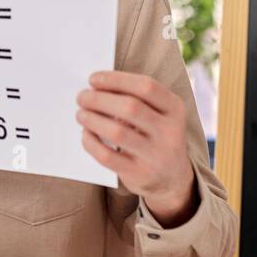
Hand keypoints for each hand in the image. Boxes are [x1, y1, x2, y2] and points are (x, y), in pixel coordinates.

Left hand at [76, 71, 197, 226]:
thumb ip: (136, 99)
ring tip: (81, 114)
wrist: (172, 177)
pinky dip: (91, 143)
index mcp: (175, 109)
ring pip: (117, 132)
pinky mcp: (139, 173)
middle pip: (130, 107)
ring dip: (92, 119)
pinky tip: (86, 134)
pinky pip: (108, 156)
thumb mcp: (159, 114)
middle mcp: (170, 131)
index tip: (93, 79)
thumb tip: (96, 88)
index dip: (116, 80)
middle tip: (82, 97)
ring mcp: (156, 154)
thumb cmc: (156, 135)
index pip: (146, 87)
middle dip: (99, 99)